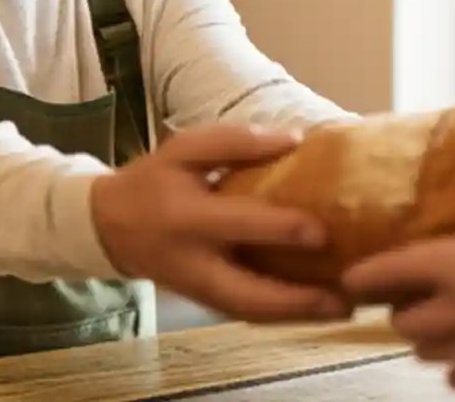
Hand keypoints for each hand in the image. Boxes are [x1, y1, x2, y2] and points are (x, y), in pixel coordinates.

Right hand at [90, 123, 349, 322]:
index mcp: (186, 217)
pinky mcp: (204, 302)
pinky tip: (319, 307)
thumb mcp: (183, 150)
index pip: (237, 225)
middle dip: (297, 302)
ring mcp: (198, 290)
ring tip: (345, 309)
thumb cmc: (153, 181)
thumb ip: (235, 141)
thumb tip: (296, 138)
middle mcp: (193, 263)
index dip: (279, 230)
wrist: (108, 227)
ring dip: (297, 316)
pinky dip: (283, 315)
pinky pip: (247, 313)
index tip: (322, 232)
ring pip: (250, 313)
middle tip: (344, 299)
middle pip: (247, 295)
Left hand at [343, 154, 454, 389]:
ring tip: (434, 329)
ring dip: (424, 340)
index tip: (349, 279)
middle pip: (402, 321)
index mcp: (445, 265)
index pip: (389, 271)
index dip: (365, 275)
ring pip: (424, 350)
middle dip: (400, 313)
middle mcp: (445, 308)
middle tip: (408, 301)